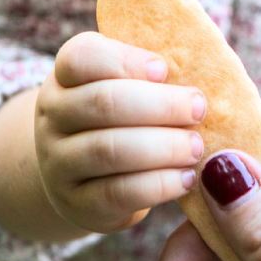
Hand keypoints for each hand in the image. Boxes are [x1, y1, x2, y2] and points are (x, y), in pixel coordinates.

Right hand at [34, 31, 206, 233]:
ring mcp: (59, 163)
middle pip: (103, 102)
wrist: (85, 182)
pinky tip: (187, 178)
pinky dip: (160, 184)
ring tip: (197, 147)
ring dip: (164, 146)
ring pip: (110, 149)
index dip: (126, 60)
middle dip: (161, 105)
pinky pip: (119, 193)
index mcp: (66, 78)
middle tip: (198, 109)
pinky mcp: (77, 204)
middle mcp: (53, 117)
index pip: (81, 56)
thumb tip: (208, 73)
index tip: (164, 70)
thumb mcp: (129, 92)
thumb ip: (157, 79)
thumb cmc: (124, 123)